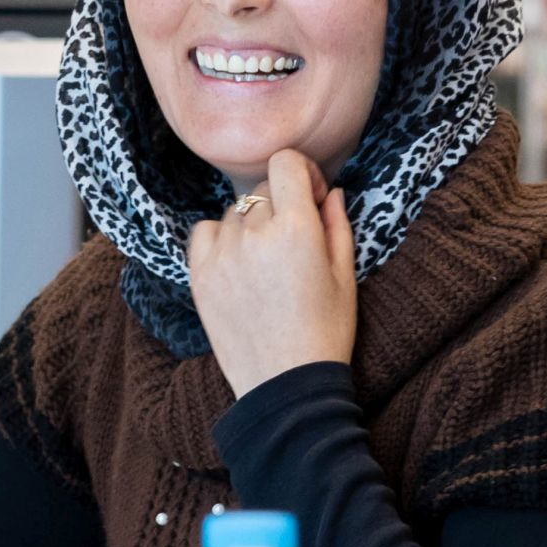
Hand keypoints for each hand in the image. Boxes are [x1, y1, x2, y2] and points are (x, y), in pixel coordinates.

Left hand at [183, 147, 357, 399]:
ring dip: (252, 223)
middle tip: (294, 237)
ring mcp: (222, 253)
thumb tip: (331, 191)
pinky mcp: (200, 274)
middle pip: (263, 189)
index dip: (302, 172)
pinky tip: (238, 261)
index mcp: (296, 228)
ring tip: (267, 261)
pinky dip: (221, 237)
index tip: (311, 198)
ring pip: (236, 212)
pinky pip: (204, 231)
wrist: (285, 385)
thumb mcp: (346, 277)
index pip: (285, 162)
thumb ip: (337, 225)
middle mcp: (255, 233)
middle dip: (282, 202)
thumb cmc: (325, 332)